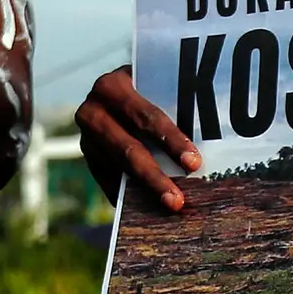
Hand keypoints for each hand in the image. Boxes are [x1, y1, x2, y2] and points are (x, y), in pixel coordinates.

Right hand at [74, 66, 201, 212]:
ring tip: (168, 206)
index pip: (146, 117)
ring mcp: (86, 136)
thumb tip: (206, 142)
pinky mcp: (87, 155)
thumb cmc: (148, 87)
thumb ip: (172, 105)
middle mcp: (93, 110)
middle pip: (128, 149)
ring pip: (118, 167)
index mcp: (114, 86)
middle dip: (155, 177)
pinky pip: (107, 180)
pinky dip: (128, 194)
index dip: (171, 140)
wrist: (114, 90)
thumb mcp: (156, 86)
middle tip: (177, 201)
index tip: (193, 163)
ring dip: (144, 189)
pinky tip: (147, 208)